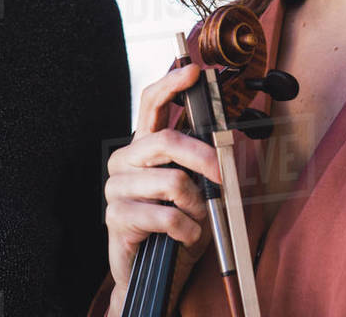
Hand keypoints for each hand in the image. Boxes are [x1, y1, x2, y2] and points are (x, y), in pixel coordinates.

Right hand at [104, 63, 221, 314]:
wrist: (153, 273)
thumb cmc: (176, 226)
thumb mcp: (198, 189)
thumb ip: (206, 161)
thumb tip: (229, 139)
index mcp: (144, 147)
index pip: (152, 104)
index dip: (171, 84)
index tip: (193, 72)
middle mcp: (126, 161)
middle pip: (165, 141)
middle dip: (204, 158)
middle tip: (223, 177)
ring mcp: (117, 188)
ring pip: (172, 182)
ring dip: (196, 206)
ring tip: (194, 219)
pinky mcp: (117, 217)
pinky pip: (166, 216)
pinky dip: (187, 230)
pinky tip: (184, 237)